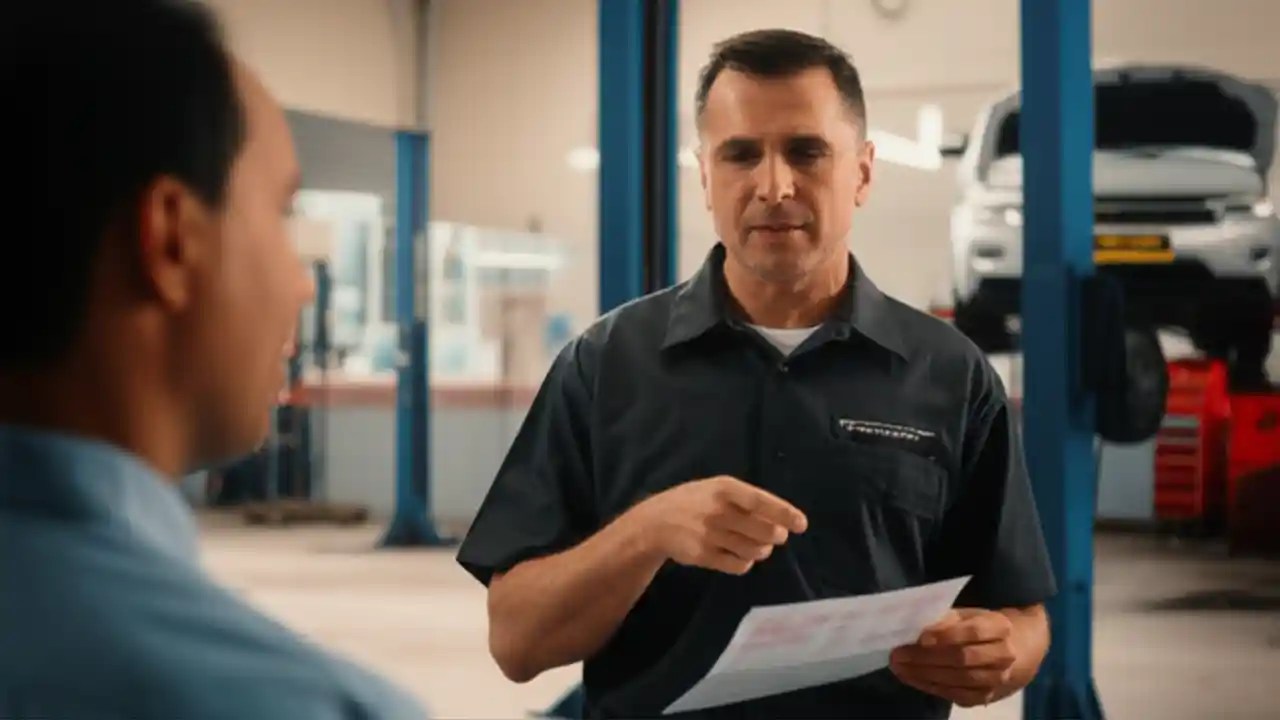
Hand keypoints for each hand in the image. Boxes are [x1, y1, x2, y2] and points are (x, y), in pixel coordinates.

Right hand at [634, 476, 807, 575]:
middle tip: (777, 536)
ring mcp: (710, 535)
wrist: (654, 522)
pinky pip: (738, 565)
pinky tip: (740, 556)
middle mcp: (718, 511)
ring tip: (758, 546)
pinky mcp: (703, 556)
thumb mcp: (715, 490)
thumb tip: (780, 520)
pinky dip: (746, 563)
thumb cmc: (693, 502)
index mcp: (723, 488)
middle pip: (763, 531)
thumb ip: (744, 501)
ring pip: (754, 550)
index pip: (761, 502)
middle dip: (776, 536)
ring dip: (762, 551)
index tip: (801, 524)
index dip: (784, 513)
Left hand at [889, 608, 1016, 707]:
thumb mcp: (966, 615)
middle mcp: (1004, 655)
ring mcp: (998, 679)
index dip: (947, 635)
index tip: (922, 638)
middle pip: (963, 658)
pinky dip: (932, 687)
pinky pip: (957, 695)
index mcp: (1001, 626)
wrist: (1011, 652)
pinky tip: (913, 679)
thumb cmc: (980, 628)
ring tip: (900, 668)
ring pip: (959, 680)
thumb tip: (919, 629)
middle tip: (899, 655)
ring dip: (925, 675)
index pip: (974, 631)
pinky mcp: (986, 696)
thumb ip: (946, 620)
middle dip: (927, 658)